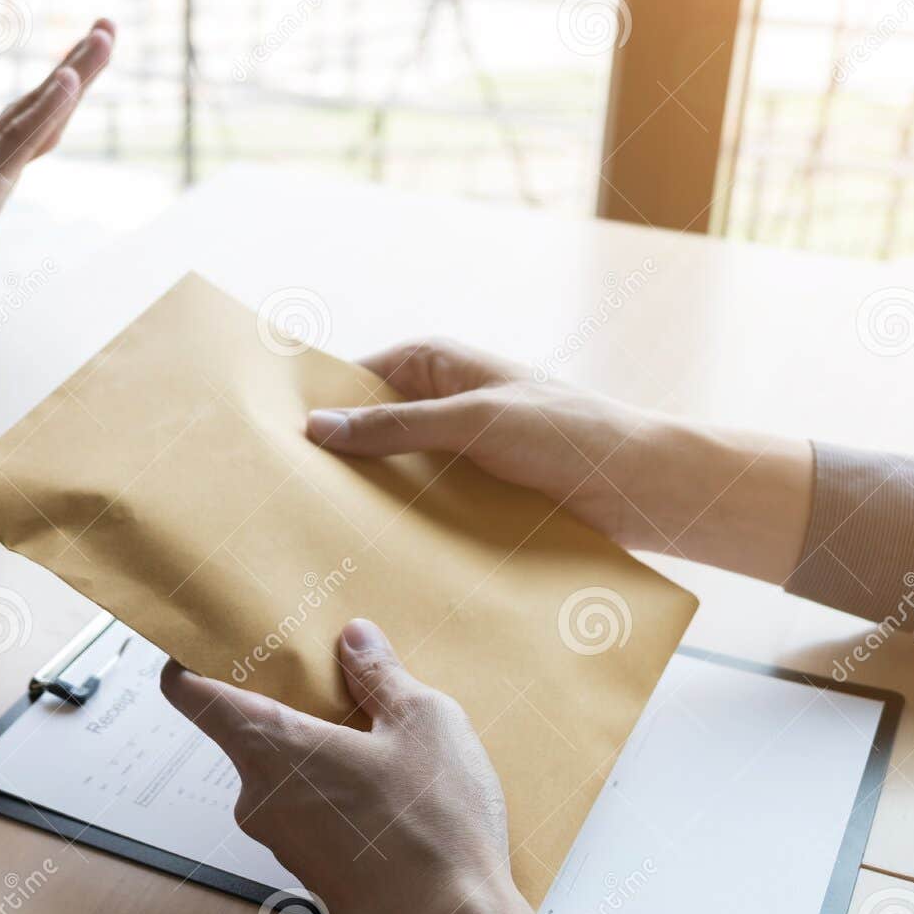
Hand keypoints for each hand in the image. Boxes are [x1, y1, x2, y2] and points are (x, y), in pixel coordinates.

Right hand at [0, 21, 113, 355]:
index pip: (19, 129)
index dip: (51, 98)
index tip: (78, 68)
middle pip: (32, 108)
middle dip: (74, 66)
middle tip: (106, 27)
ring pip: (34, 113)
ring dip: (74, 72)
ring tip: (105, 32)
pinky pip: (20, 142)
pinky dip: (47, 108)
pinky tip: (71, 79)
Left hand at [161, 618, 572, 913]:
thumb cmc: (435, 831)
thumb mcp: (424, 722)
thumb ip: (380, 674)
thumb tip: (355, 640)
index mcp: (271, 746)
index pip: (190, 693)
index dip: (189, 662)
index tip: (204, 644)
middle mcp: (258, 795)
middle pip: (245, 730)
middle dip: (286, 706)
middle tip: (336, 688)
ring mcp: (279, 839)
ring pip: (281, 775)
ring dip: (317, 755)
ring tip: (380, 746)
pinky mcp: (306, 871)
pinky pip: (305, 813)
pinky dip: (333, 795)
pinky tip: (388, 797)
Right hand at [306, 339, 812, 584]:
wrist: (644, 488)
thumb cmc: (569, 435)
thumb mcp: (474, 420)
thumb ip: (396, 426)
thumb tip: (317, 427)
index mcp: (436, 363)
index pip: (355, 378)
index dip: (316, 405)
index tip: (269, 437)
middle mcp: (441, 402)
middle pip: (367, 428)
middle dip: (333, 458)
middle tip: (278, 495)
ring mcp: (456, 451)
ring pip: (392, 472)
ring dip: (366, 498)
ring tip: (313, 529)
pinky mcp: (474, 493)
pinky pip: (422, 506)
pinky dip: (399, 523)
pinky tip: (368, 550)